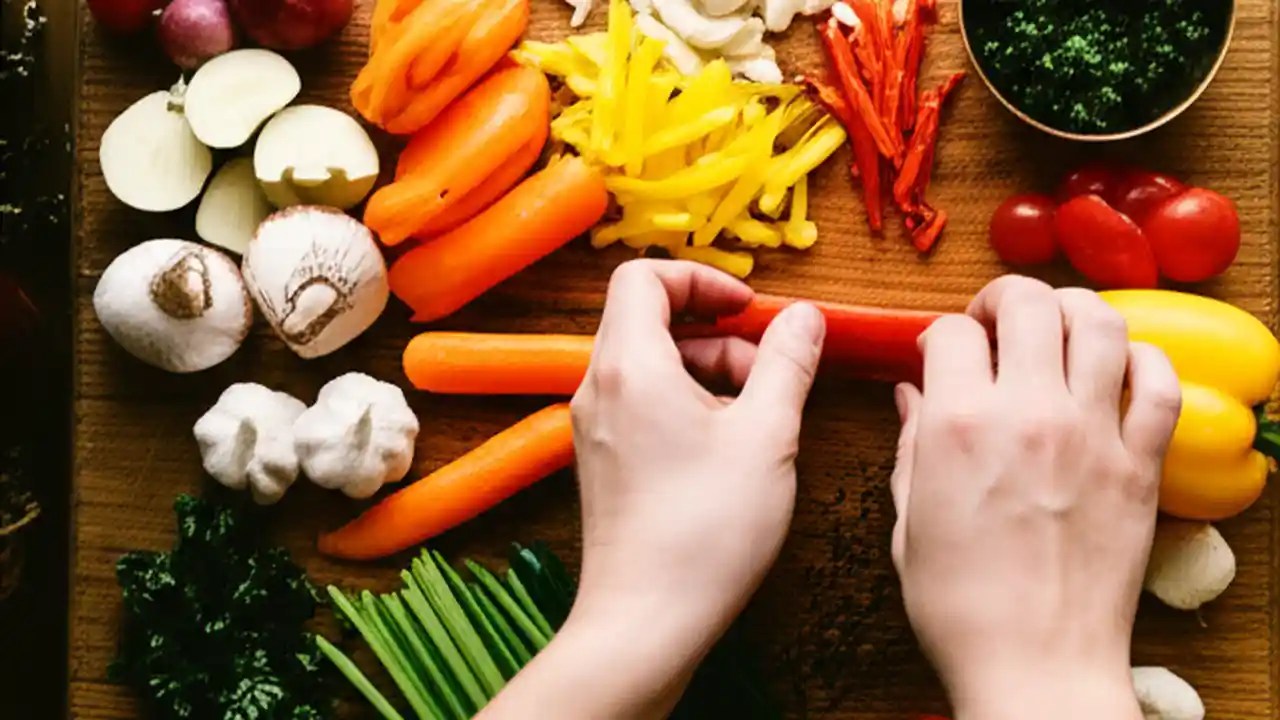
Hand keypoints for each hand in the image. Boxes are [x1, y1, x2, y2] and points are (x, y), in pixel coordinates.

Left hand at [480, 259, 824, 718]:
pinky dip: (688, 405)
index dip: (702, 278)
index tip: (750, 308)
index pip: (644, 276)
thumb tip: (804, 318)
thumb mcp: (767, 434)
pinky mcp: (604, 462)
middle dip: (718, 334)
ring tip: (757, 417)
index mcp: (630, 365)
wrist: (646, 621)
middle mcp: (598, 388)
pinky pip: (644, 405)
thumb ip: (787, 363)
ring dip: (709, 372)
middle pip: (652, 321)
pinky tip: (730, 449)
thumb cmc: (704, 532)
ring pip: (652, 366)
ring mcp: (595, 428)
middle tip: (769, 371)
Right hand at [891, 276, 1181, 719]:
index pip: (949, 334)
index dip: (938, 336)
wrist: (1035, 665)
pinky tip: (1117, 366)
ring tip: (1055, 324)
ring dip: (1071, 308)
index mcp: (958, 426)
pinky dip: (1140, 359)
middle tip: (994, 318)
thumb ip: (910, 446)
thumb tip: (910, 395)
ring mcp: (1092, 435)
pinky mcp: (1141, 465)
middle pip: (1027, 303)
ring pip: (1099, 323)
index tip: (939, 354)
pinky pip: (1157, 383)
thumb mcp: (908, 521)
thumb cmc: (960, 606)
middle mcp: (1029, 414)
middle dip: (1002, 297)